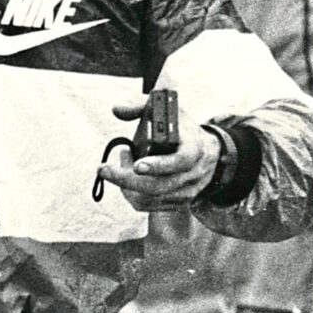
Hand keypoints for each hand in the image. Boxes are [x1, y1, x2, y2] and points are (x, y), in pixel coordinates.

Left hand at [96, 101, 218, 208]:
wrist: (209, 154)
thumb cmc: (182, 130)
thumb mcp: (170, 112)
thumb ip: (142, 107)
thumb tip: (116, 109)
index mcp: (194, 149)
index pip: (179, 162)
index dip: (158, 165)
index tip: (137, 165)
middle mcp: (191, 175)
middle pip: (157, 186)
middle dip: (126, 180)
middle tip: (103, 169)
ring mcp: (184, 193)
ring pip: (148, 198)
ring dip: (125, 184)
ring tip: (122, 162)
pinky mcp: (176, 204)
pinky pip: (146, 205)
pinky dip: (130, 192)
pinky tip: (128, 176)